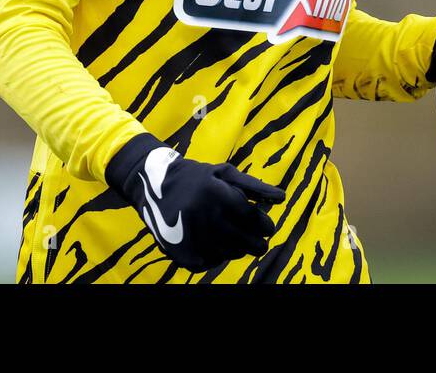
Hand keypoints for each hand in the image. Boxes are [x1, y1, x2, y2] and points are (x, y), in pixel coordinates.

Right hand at [104, 133, 284, 270]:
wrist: (152, 183)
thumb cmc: (196, 177)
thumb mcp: (224, 173)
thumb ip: (254, 186)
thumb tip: (283, 197)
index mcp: (216, 194)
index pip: (251, 217)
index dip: (264, 225)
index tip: (268, 228)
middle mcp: (203, 215)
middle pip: (242, 239)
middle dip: (256, 243)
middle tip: (260, 244)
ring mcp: (190, 234)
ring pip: (227, 253)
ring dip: (238, 251)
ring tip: (239, 244)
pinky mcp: (179, 249)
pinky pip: (207, 262)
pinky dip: (217, 258)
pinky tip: (219, 249)